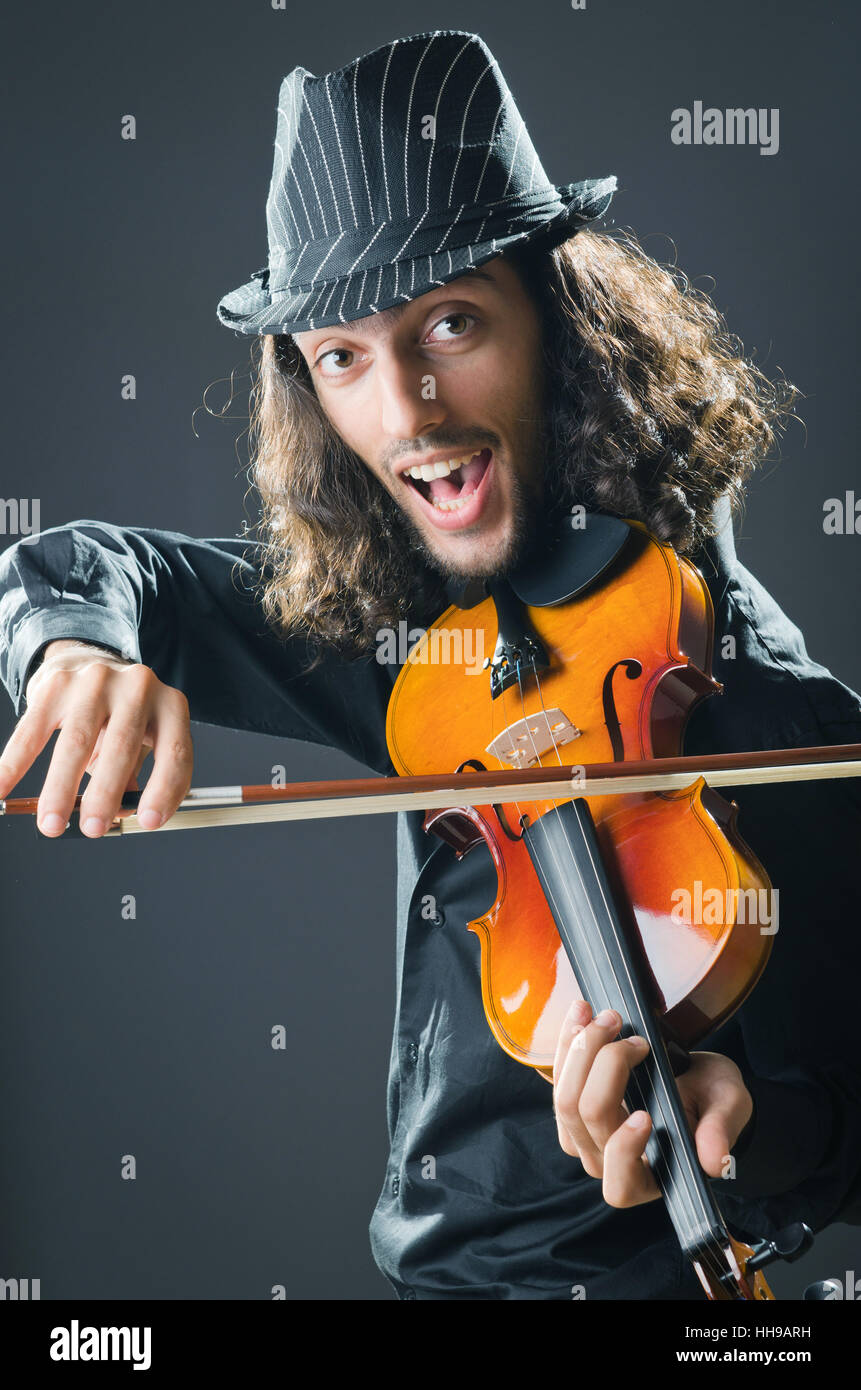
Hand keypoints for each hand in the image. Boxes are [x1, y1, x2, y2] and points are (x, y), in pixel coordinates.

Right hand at [0, 639, 193, 836]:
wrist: (89, 663)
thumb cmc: (122, 717)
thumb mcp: (143, 744)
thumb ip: (136, 778)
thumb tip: (118, 813)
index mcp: (171, 707)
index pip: (174, 753)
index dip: (163, 791)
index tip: (147, 823)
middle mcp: (139, 688)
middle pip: (122, 745)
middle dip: (105, 793)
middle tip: (92, 829)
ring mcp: (96, 681)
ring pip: (77, 740)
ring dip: (61, 787)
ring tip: (51, 822)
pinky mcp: (57, 684)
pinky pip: (32, 730)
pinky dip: (13, 765)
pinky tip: (1, 789)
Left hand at [551, 998, 752, 1207]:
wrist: (696, 1080)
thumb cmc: (713, 1100)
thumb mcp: (728, 1108)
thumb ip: (721, 1131)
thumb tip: (717, 1159)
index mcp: (650, 1178)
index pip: (621, 1184)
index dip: (624, 1149)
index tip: (646, 1114)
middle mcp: (610, 1163)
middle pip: (587, 1119)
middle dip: (604, 1065)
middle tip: (631, 1030)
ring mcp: (585, 1137)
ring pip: (565, 1100)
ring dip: (579, 1051)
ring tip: (605, 1016)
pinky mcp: (572, 1110)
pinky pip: (557, 1081)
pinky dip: (567, 1044)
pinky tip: (582, 1014)